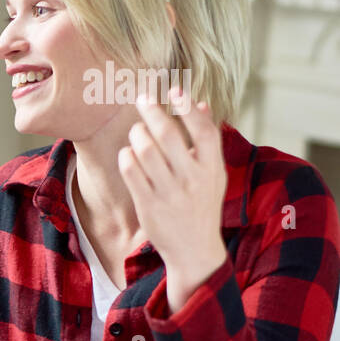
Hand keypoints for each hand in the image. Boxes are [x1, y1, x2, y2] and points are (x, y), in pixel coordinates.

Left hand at [118, 89, 228, 311]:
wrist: (194, 250)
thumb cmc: (202, 204)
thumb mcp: (214, 174)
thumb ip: (208, 140)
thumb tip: (202, 104)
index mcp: (213, 169)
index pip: (204, 130)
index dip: (188, 107)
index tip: (175, 90)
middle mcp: (192, 179)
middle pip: (167, 135)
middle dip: (152, 111)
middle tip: (143, 99)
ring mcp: (169, 192)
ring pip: (144, 150)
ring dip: (136, 134)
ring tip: (137, 131)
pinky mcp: (148, 204)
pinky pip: (131, 171)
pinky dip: (126, 156)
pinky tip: (129, 153)